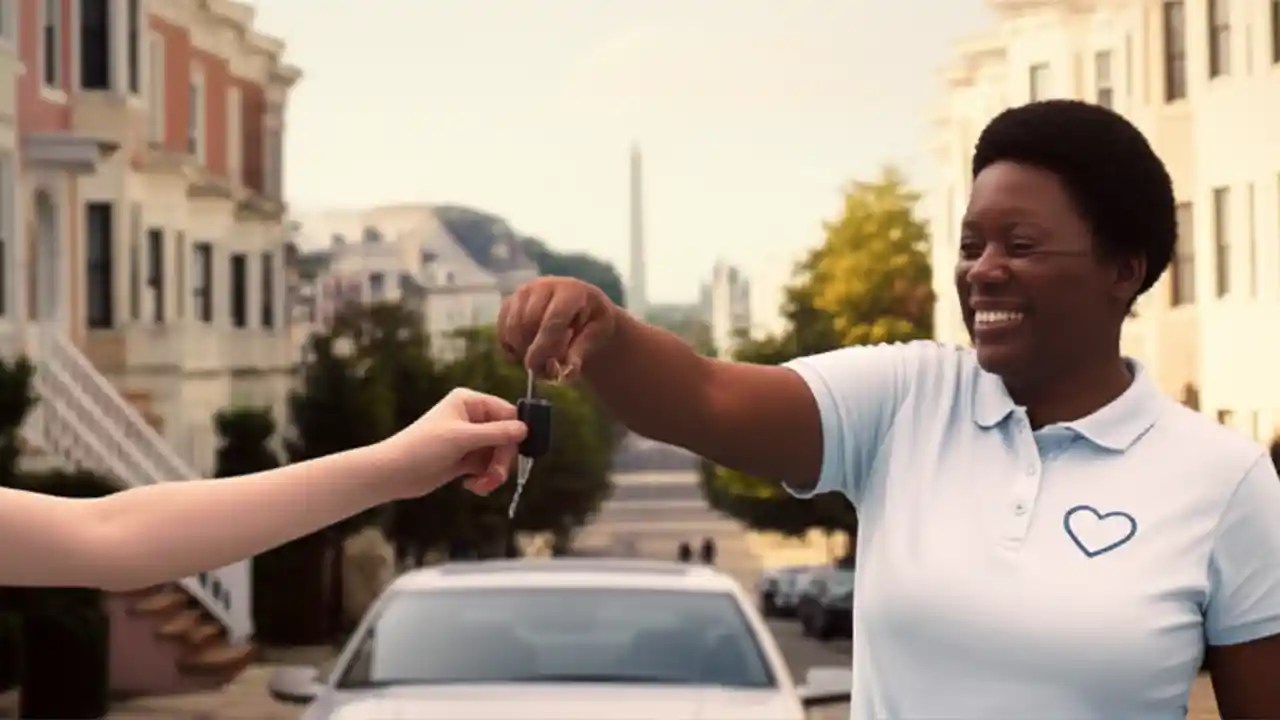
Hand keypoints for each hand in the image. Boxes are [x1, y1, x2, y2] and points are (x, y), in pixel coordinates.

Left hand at [377, 388, 527, 498]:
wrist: (393, 473)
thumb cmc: (423, 448)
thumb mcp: (462, 438)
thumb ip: (496, 433)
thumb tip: (526, 429)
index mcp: (469, 401)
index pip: (507, 412)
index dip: (516, 432)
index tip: (521, 453)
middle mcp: (471, 417)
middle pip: (505, 437)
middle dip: (501, 460)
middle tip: (494, 477)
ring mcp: (468, 439)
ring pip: (497, 456)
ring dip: (493, 473)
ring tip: (481, 485)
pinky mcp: (464, 458)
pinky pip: (486, 467)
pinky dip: (484, 479)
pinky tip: (471, 486)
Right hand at [497, 276, 617, 380]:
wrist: (583, 308)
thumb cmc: (592, 322)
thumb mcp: (596, 336)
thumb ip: (580, 353)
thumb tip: (565, 374)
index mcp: (571, 290)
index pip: (552, 320)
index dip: (544, 347)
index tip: (538, 368)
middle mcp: (544, 285)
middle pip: (528, 322)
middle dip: (532, 349)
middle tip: (543, 368)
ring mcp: (524, 291)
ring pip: (512, 325)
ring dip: (520, 349)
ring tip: (537, 360)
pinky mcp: (510, 301)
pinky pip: (501, 328)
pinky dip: (508, 345)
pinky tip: (523, 352)